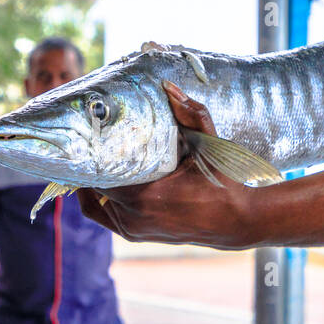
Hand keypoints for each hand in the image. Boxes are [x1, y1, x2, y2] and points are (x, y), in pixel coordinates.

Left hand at [77, 81, 262, 247]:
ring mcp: (133, 229)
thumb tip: (169, 87)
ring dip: (90, 183)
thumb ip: (192, 116)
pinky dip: (98, 199)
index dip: (90, 155)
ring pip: (93, 204)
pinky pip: (103, 216)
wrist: (237, 221)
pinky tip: (98, 180)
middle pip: (93, 188)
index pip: (100, 175)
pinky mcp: (135, 235)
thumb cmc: (223, 184)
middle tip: (85, 142)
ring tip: (89, 158)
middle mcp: (134, 217)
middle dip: (88, 166)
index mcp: (146, 197)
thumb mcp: (210, 147)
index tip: (88, 135)